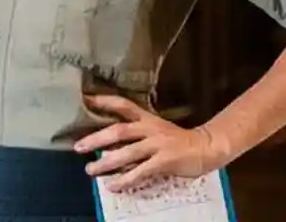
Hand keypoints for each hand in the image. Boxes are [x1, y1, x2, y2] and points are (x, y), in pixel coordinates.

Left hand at [75, 94, 229, 192]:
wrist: (206, 147)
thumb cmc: (177, 140)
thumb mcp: (156, 128)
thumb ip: (135, 132)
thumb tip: (108, 142)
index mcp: (147, 118)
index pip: (123, 104)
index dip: (104, 101)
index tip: (85, 100)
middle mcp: (150, 128)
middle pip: (119, 131)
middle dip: (97, 139)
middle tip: (78, 147)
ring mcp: (158, 144)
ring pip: (127, 152)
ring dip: (106, 162)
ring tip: (90, 170)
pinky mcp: (164, 161)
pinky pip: (141, 171)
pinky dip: (125, 179)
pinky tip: (113, 185)